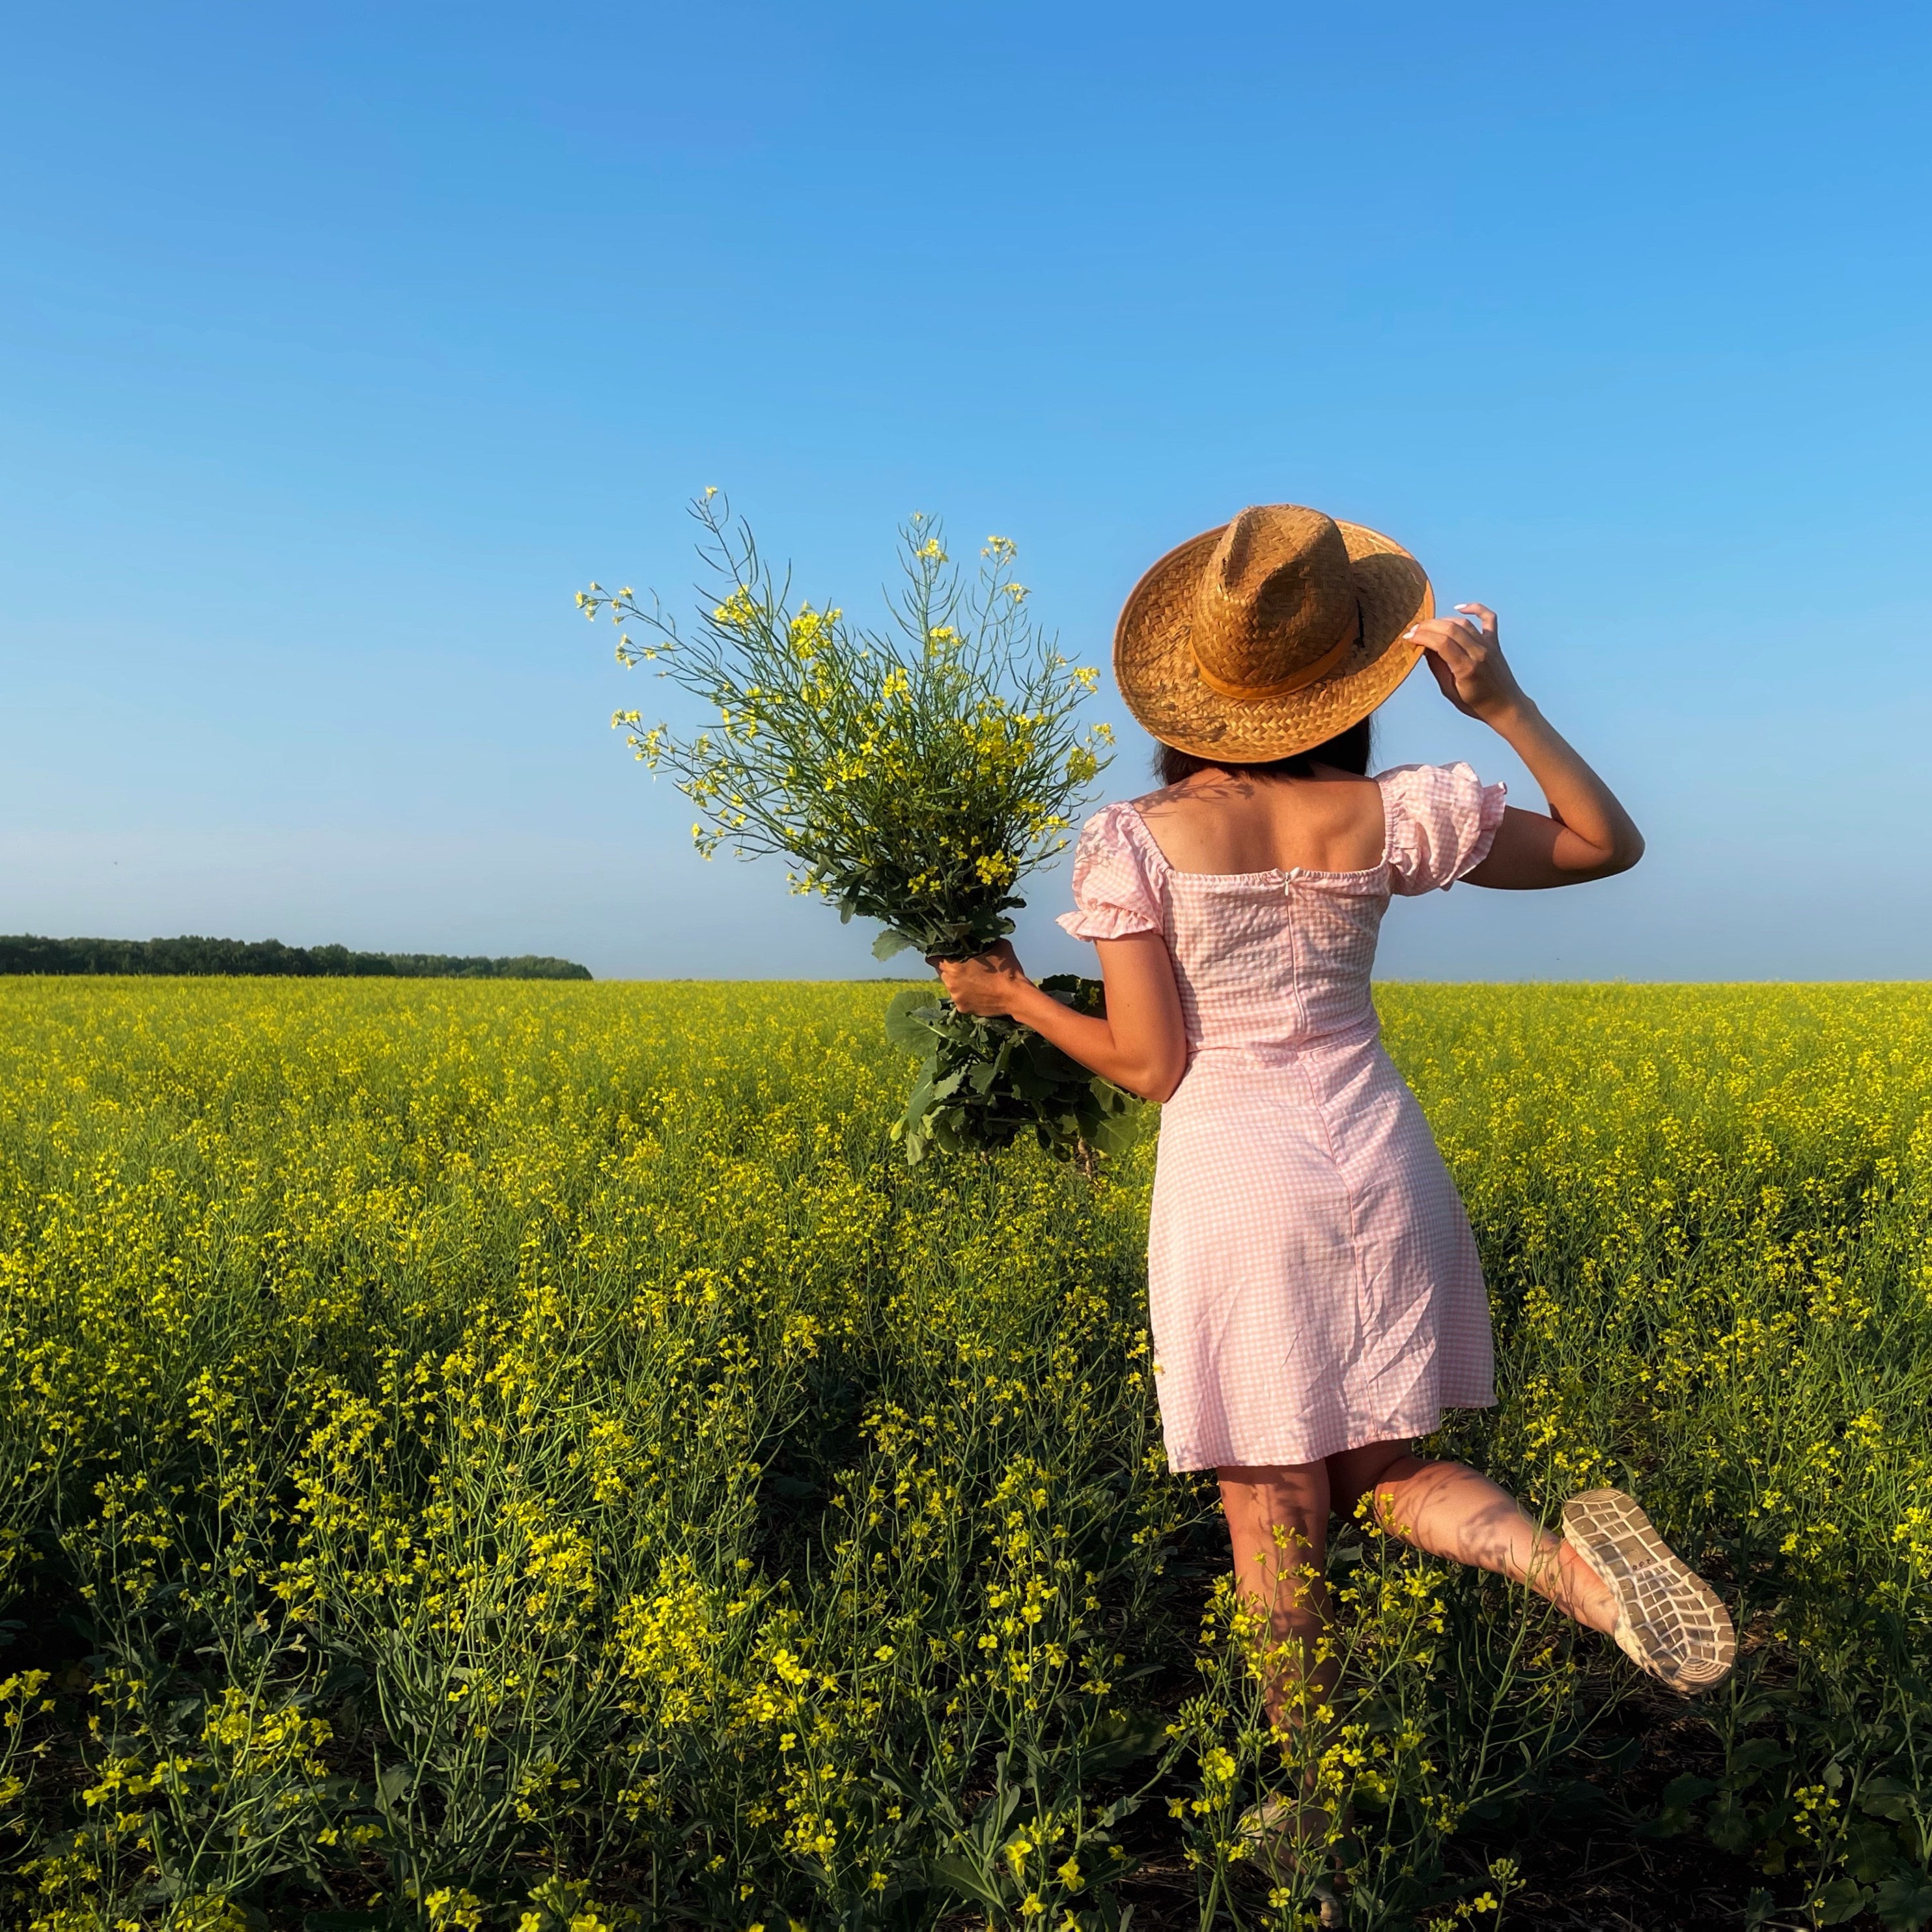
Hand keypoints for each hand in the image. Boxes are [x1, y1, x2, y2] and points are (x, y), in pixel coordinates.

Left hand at [929, 940, 1030, 1016]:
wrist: (1016, 997)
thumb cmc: (1006, 970)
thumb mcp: (999, 945)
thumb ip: (986, 939)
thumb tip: (982, 934)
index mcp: (953, 967)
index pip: (933, 958)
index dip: (939, 954)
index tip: (947, 952)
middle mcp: (950, 984)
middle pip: (942, 972)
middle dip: (950, 967)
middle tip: (963, 964)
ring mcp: (956, 998)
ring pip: (950, 986)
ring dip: (957, 981)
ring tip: (973, 979)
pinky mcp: (963, 1009)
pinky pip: (959, 998)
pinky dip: (965, 994)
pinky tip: (977, 990)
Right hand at [1406, 604, 1528, 724]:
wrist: (1506, 706)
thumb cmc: (1476, 704)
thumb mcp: (1449, 691)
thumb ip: (1437, 668)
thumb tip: (1424, 648)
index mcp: (1466, 668)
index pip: (1441, 643)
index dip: (1422, 637)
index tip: (1409, 638)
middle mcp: (1479, 653)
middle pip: (1450, 629)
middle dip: (1428, 626)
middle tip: (1414, 630)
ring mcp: (1489, 645)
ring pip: (1463, 623)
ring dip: (1443, 620)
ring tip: (1428, 625)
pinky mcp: (1495, 642)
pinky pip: (1488, 618)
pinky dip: (1476, 608)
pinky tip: (1460, 608)